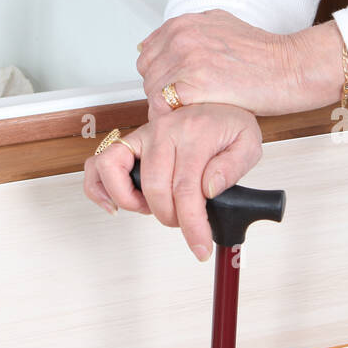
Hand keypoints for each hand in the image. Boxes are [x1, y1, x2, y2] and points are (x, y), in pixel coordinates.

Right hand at [83, 102, 262, 260]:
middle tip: (185, 222)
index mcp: (193, 134)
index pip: (186, 189)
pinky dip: (99, 187)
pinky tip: (116, 204)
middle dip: (169, 217)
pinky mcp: (130, 142)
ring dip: (128, 200)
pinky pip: (99, 162)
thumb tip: (209, 189)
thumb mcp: (248, 143)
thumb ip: (232, 167)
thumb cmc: (229, 123)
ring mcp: (142, 135)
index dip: (192, 224)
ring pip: (113, 169)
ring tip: (150, 209)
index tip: (200, 245)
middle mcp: (162, 132)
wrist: (215, 102)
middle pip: (153, 187)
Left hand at [137, 10, 344, 118]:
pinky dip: (172, 116)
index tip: (174, 85)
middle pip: (147, 72)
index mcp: (184, 23)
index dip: (160, 73)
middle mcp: (181, 37)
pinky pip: (163, 106)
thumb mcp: (222, 24)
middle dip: (161, 89)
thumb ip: (192, 29)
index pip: (148, 52)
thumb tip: (169, 38)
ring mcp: (186, 59)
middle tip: (183, 102)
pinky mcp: (193, 84)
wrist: (290, 67)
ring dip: (167, 106)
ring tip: (189, 111)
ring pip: (152, 91)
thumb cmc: (263, 52)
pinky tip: (190, 117)